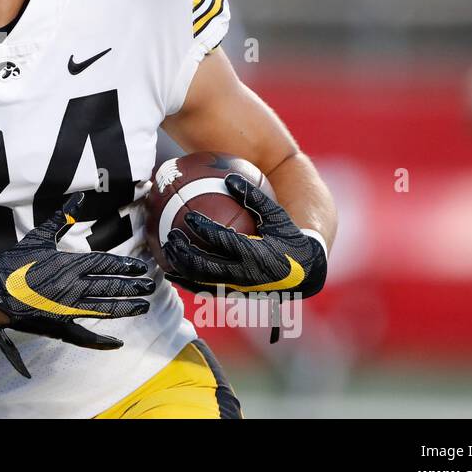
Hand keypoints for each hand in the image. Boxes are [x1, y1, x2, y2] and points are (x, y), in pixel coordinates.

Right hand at [0, 192, 154, 377]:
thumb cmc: (14, 261)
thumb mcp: (39, 236)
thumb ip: (62, 218)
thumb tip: (79, 199)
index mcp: (67, 264)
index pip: (105, 264)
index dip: (125, 266)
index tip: (141, 268)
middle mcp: (71, 287)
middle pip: (110, 287)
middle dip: (132, 287)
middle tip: (149, 287)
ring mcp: (66, 309)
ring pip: (104, 310)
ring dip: (125, 308)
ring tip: (143, 306)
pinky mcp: (58, 326)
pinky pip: (85, 336)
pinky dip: (101, 341)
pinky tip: (118, 341)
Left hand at [162, 173, 326, 296]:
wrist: (304, 274)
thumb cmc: (289, 239)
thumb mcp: (277, 216)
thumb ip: (254, 197)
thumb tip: (230, 177)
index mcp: (257, 254)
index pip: (224, 241)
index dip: (204, 229)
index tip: (189, 216)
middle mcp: (244, 275)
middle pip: (205, 265)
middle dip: (184, 251)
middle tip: (171, 235)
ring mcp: (237, 288)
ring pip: (201, 280)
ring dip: (181, 266)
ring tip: (166, 250)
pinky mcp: (233, 294)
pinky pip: (204, 289)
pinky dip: (186, 280)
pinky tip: (171, 270)